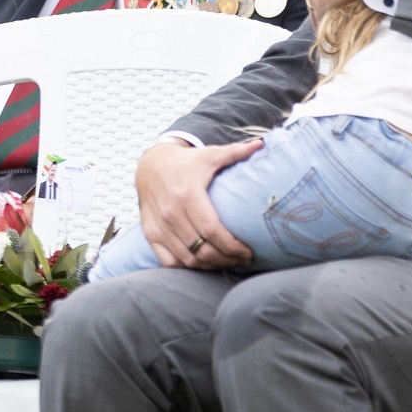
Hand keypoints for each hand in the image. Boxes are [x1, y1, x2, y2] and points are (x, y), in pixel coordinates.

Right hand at [134, 137, 260, 268]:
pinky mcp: (150, 233)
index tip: (249, 251)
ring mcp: (158, 226)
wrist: (150, 165)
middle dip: (227, 259)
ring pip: (187, 258)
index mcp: (187, 195)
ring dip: (210, 265)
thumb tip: (262, 144)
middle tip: (243, 259)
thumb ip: (236, 152)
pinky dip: (188, 267)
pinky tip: (204, 263)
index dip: (233, 246)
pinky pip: (168, 261)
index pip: (212, 230)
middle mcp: (170, 213)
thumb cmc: (186, 163)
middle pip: (202, 249)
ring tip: (228, 261)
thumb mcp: (209, 155)